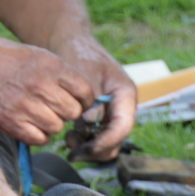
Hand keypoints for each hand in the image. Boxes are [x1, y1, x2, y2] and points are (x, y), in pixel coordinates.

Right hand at [0, 33, 97, 146]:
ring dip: (52, 124)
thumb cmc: (0, 58)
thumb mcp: (35, 54)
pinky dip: (38, 135)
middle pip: (73, 111)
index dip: (85, 99)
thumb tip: (81, 92)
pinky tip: (31, 125)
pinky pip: (39, 138)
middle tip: (56, 109)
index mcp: (51, 66)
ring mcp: (25, 105)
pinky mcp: (11, 122)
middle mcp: (41, 86)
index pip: (85, 91)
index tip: (78, 101)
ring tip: (40, 115)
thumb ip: (59, 72)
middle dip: (68, 113)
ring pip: (57, 126)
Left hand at [51, 34, 136, 160]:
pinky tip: (70, 135)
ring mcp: (111, 114)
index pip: (123, 126)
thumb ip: (90, 97)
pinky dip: (84, 141)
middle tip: (73, 150)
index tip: (88, 148)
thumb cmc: (80, 54)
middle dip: (97, 149)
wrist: (72, 45)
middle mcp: (122, 108)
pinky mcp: (99, 117)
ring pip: (107, 143)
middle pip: (117, 140)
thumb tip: (90, 121)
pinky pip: (96, 137)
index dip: (107, 141)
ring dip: (89, 147)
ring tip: (69, 139)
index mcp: (125, 94)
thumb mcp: (86, 71)